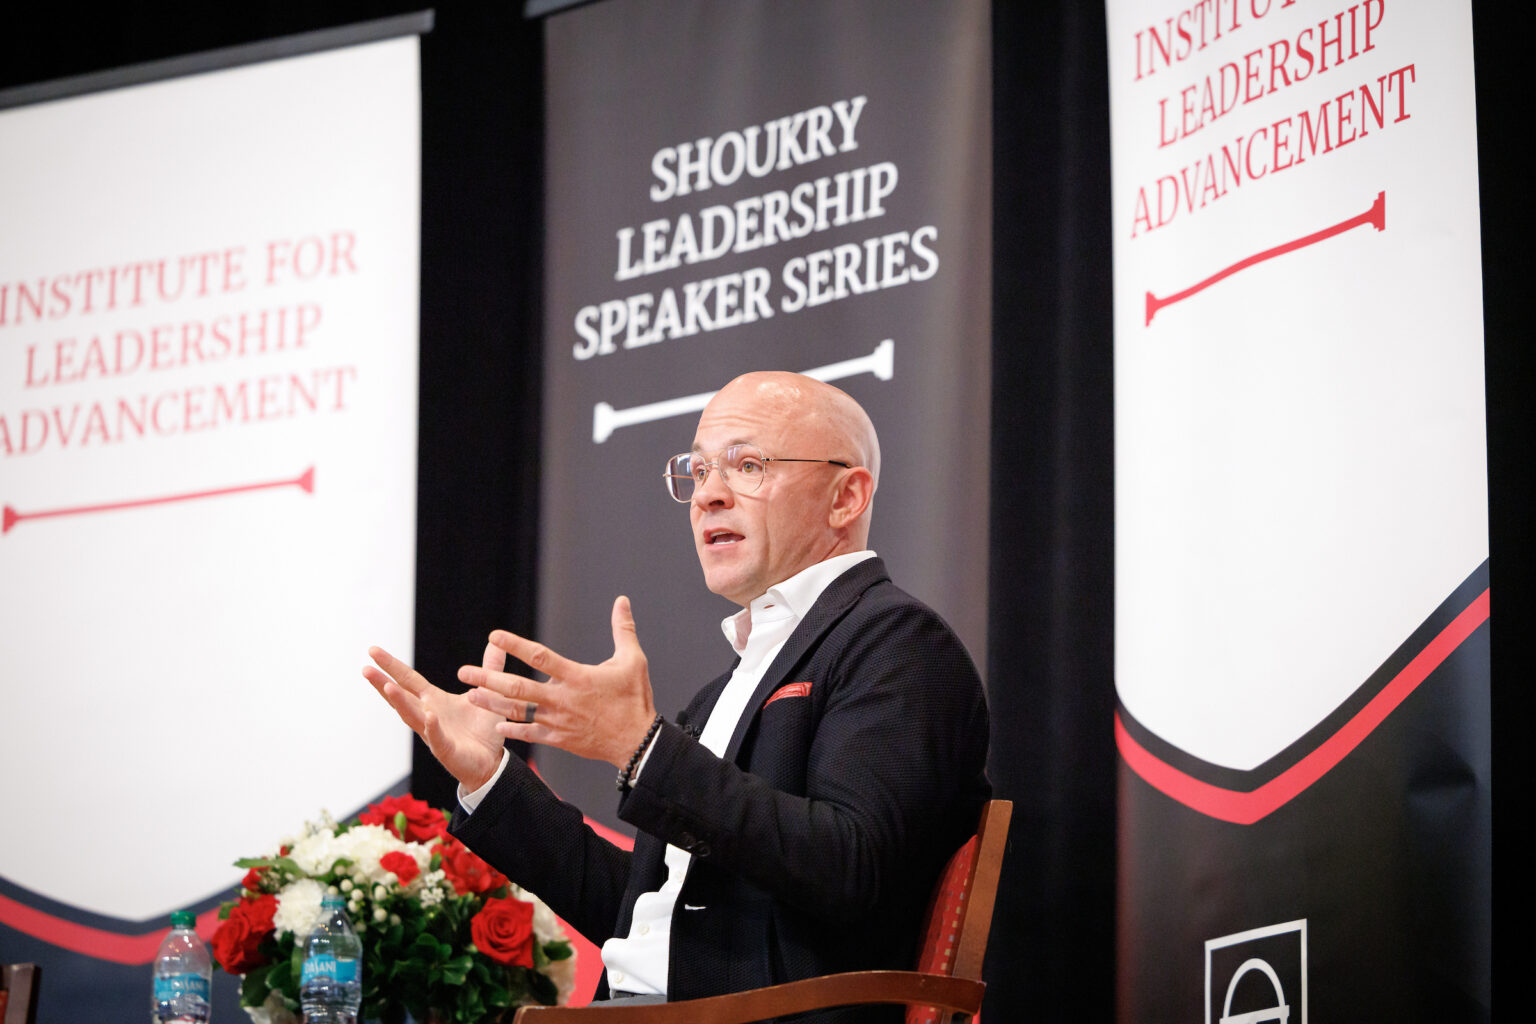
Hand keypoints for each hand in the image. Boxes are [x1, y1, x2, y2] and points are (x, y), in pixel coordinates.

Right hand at [363, 644, 507, 790]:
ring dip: (400, 702)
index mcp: (434, 700)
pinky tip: (428, 717)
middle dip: (383, 682)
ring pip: (412, 717)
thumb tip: (496, 642)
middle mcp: (428, 715)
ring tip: (387, 686)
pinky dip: (433, 728)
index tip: (373, 650)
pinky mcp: (447, 751)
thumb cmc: (484, 729)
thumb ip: (490, 668)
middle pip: (402, 696)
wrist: (492, 762)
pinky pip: (438, 738)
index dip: (392, 666)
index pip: (409, 679)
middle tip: (366, 668)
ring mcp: (434, 734)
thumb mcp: (489, 693)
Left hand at [457, 596, 657, 767]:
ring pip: (517, 711)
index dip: (515, 645)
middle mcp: (561, 699)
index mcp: (577, 677)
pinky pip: (529, 733)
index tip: (494, 635)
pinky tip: (496, 725)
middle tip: (464, 672)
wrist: (637, 742)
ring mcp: (557, 721)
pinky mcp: (559, 739)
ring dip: (492, 703)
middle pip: (517, 687)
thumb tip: (622, 601)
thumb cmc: (634, 700)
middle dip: (488, 679)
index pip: (539, 656)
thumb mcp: (633, 661)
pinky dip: (511, 729)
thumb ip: (623, 630)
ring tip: (471, 696)